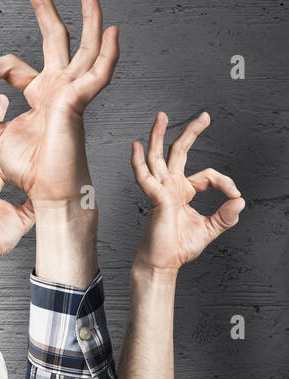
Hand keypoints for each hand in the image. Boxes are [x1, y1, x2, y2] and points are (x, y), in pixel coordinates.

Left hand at [0, 0, 119, 203]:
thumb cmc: (29, 168)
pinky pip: (97, 75)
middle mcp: (58, 87)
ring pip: (83, 48)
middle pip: (54, 38)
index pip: (10, 65)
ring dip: (88, 19)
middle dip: (44, 8)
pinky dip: (106, 55)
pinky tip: (112, 33)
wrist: (49, 193)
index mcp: (38, 92)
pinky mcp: (78, 103)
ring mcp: (72, 93)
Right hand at [131, 112, 243, 271]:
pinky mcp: (154, 197)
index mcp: (183, 191)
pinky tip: (136, 147)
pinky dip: (138, 162)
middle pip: (178, 152)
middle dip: (191, 133)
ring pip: (157, 156)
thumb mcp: (211, 228)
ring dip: (158, 135)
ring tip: (161, 116)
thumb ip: (226, 215)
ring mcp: (161, 190)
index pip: (207, 175)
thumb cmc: (180, 246)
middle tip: (204, 116)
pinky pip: (144, 177)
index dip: (224, 182)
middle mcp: (171, 186)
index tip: (235, 194)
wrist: (164, 262)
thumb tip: (241, 200)